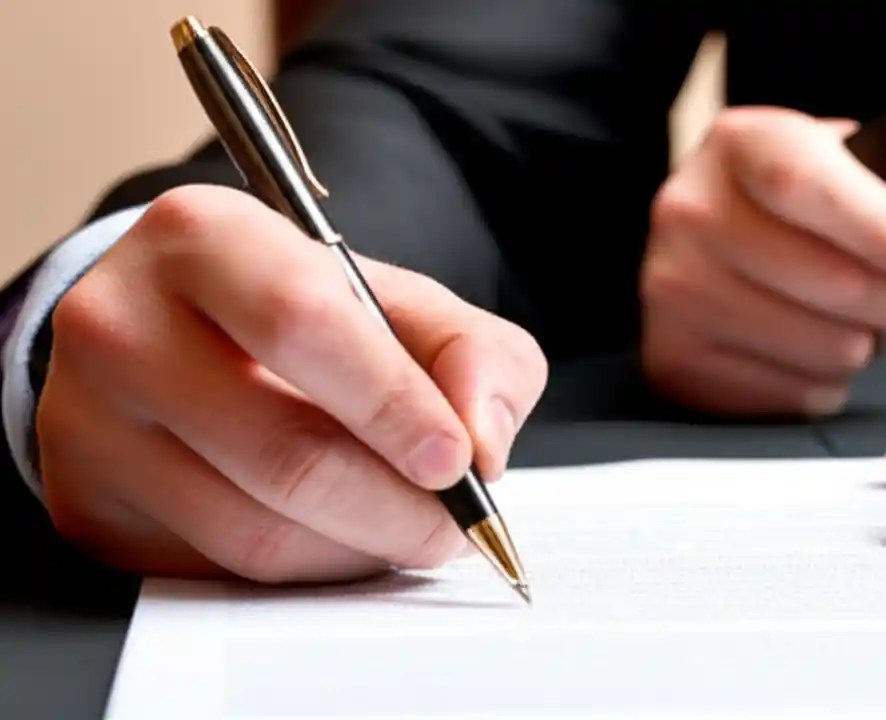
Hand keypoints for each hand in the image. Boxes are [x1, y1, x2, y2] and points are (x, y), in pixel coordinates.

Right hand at [37, 185, 547, 583]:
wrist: (185, 334)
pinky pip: (222, 570)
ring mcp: (89, 423)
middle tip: (453, 523)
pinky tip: (343, 537)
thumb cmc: (308, 315)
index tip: (455, 461)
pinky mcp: (89, 505)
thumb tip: (481, 441)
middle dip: (396, 506)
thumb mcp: (404, 302)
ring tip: (411, 527)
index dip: (392, 403)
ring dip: (361, 549)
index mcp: (202, 236)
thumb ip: (473, 352)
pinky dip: (310, 569)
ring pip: (255, 530)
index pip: (301, 322)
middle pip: (283, 452)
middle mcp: (119, 324)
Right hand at [640, 106, 885, 415]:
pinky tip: (815, 348)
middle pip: (828, 281)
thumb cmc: (787, 203)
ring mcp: (674, 291)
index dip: (884, 230)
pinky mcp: (676, 359)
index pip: (804, 184)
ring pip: (826, 349)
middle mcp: (690, 212)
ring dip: (867, 345)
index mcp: (738, 144)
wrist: (702, 238)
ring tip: (861, 322)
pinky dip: (826, 381)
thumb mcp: (845, 167)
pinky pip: (797, 394)